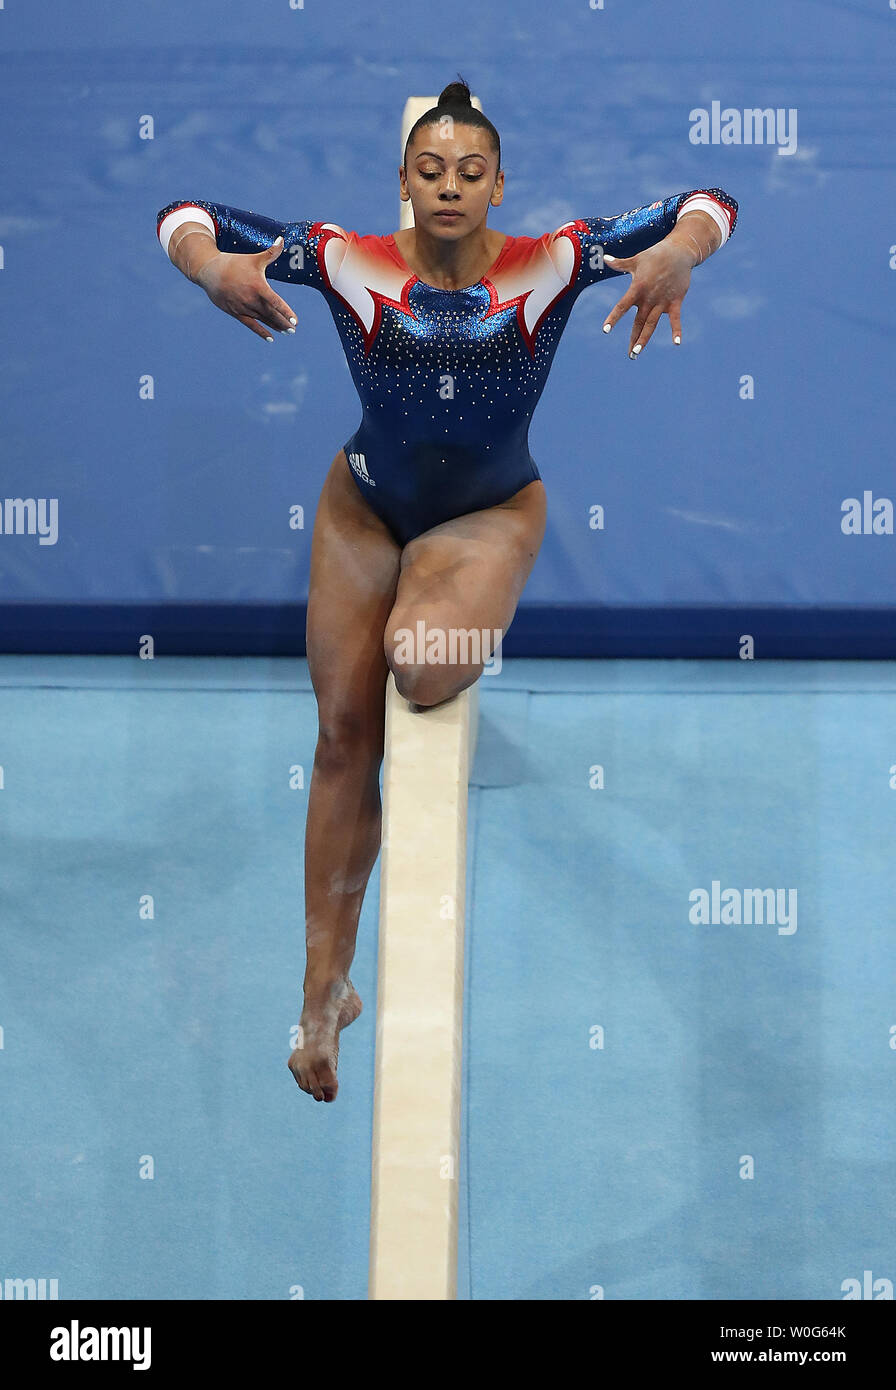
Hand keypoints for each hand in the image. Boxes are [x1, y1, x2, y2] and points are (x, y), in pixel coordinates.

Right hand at [195, 237, 297, 340]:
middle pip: (271, 314)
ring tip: (287, 332)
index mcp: (257, 286)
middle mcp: (251, 299)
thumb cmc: (234, 262)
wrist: (210, 271)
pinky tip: (270, 338)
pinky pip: (250, 325)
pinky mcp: (235, 312)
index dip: (286, 312)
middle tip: (293, 329)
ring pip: (262, 320)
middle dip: (283, 322)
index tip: (295, 321)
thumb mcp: (254, 258)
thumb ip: (271, 252)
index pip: (275, 302)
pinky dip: (260, 332)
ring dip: (275, 326)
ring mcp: (242, 307)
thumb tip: (282, 239)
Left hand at [601, 239, 694, 357]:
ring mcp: (662, 301)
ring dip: (644, 339)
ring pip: (652, 324)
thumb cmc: (655, 255)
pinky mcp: (675, 301)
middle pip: (638, 322)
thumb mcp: (636, 259)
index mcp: (637, 288)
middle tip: (630, 355)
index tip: (605, 330)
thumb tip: (605, 258)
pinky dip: (677, 330)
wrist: (679, 251)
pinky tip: (676, 343)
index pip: (622, 306)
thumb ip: (620, 264)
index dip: (613, 319)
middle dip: (633, 339)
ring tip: (637, 352)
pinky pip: (676, 319)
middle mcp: (648, 298)